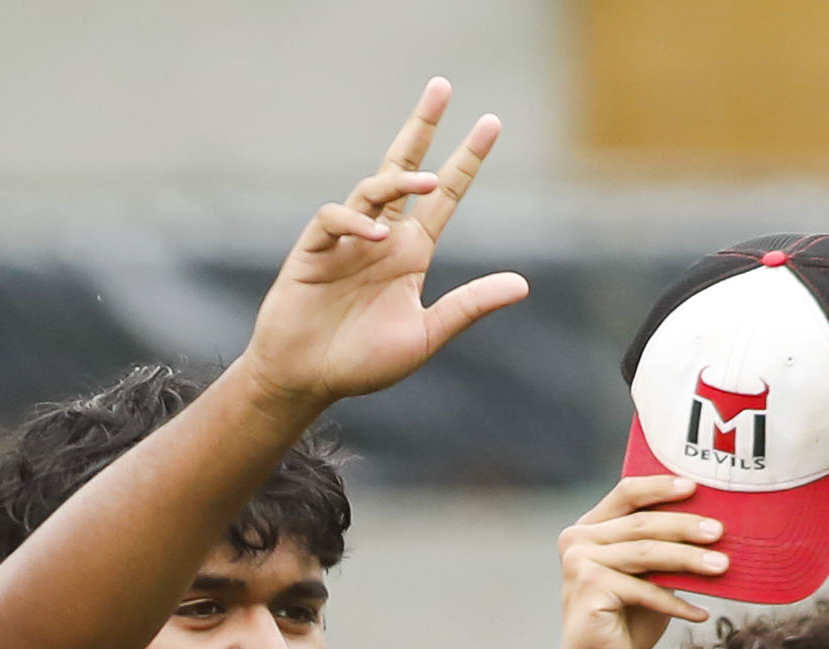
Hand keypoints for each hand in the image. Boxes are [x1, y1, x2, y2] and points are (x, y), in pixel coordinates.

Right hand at [239, 81, 528, 415]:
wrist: (306, 380)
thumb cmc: (361, 362)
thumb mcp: (426, 335)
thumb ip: (469, 307)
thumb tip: (522, 284)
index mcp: (411, 252)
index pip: (445, 194)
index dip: (467, 159)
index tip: (492, 122)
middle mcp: (382, 236)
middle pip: (404, 167)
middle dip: (423, 127)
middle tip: (443, 87)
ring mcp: (347, 239)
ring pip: (373, 186)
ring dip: (399, 179)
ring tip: (425, 179)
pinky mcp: (314, 249)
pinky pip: (334, 218)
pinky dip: (356, 222)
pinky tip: (375, 238)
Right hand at [550, 472, 719, 648]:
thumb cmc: (626, 620)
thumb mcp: (646, 575)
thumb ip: (661, 548)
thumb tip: (711, 525)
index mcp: (589, 527)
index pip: (627, 494)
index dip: (661, 486)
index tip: (695, 486)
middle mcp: (578, 539)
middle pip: (642, 523)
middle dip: (685, 526)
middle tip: (720, 531)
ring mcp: (580, 562)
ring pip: (646, 553)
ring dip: (689, 559)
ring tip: (722, 566)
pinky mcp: (590, 589)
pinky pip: (644, 590)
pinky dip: (676, 603)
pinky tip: (701, 614)